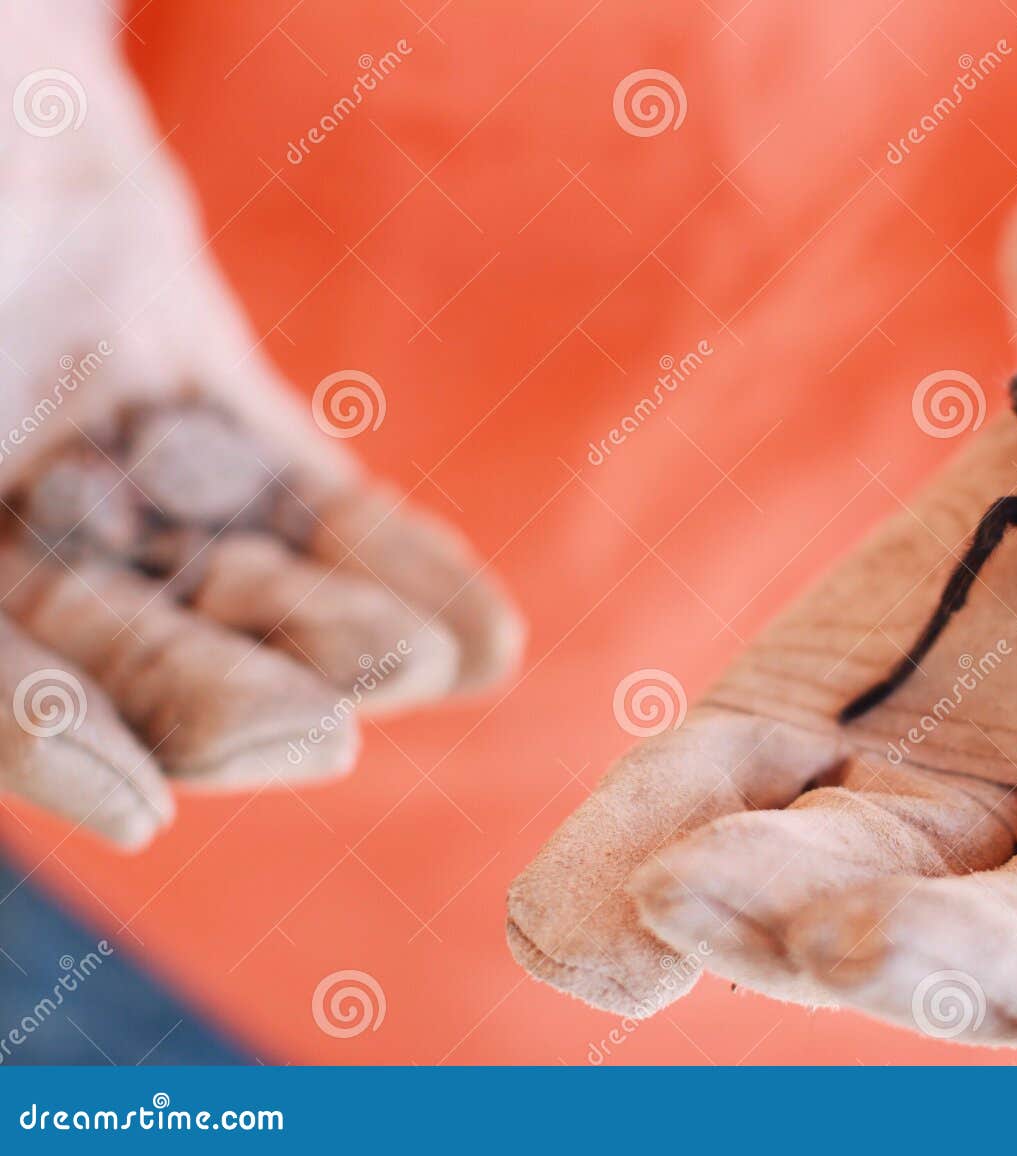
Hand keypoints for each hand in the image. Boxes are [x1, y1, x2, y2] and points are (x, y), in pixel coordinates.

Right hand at [0, 15, 520, 847]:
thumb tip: (1, 635)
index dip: (52, 747)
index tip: (139, 810)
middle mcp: (17, 527)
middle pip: (136, 649)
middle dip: (230, 697)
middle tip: (320, 735)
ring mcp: (129, 472)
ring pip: (241, 585)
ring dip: (340, 635)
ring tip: (436, 662)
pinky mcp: (219, 418)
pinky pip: (310, 507)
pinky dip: (394, 564)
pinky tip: (484, 632)